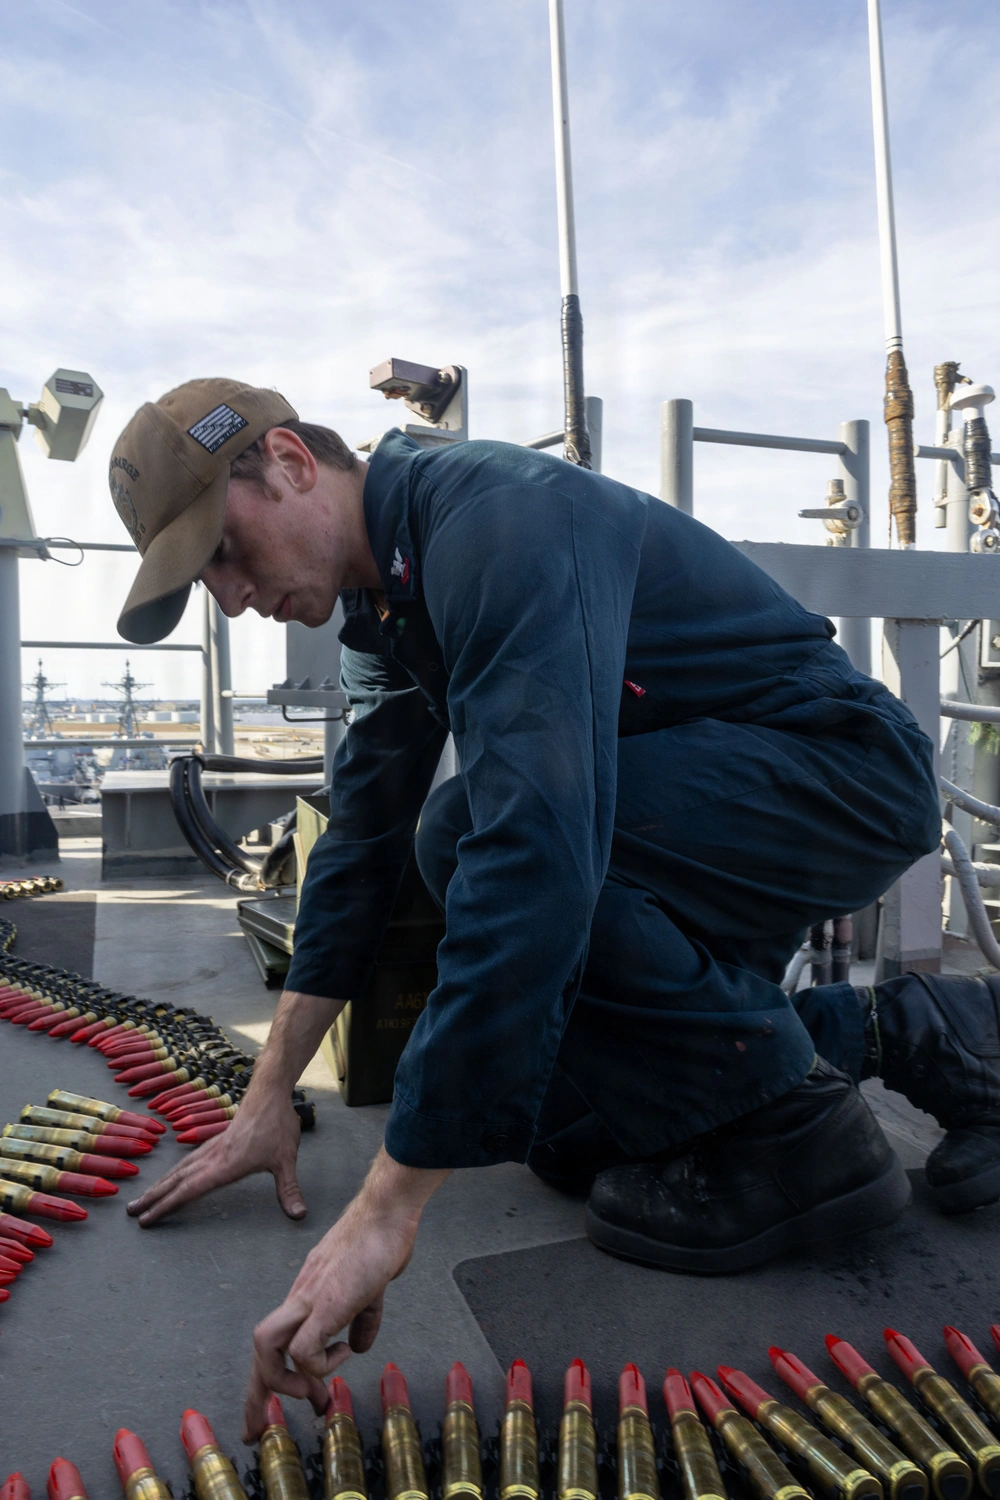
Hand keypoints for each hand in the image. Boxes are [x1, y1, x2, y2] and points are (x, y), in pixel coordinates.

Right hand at [125, 1085, 304, 1225]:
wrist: (270, 1091)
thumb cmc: (278, 1125)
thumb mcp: (287, 1160)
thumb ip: (289, 1189)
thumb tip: (299, 1216)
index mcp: (224, 1165)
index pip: (189, 1191)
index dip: (167, 1206)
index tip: (146, 1219)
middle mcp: (213, 1157)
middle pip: (177, 1181)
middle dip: (154, 1197)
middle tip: (131, 1211)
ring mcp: (213, 1147)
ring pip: (180, 1169)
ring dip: (161, 1184)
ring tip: (144, 1197)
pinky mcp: (217, 1141)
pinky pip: (189, 1160)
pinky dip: (175, 1171)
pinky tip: (174, 1175)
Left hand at [242, 1147, 448, 1441]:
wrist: (385, 1211)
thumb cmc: (381, 1239)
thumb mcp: (371, 1287)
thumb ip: (362, 1317)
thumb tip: (359, 1346)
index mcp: (307, 1295)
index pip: (276, 1341)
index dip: (268, 1379)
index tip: (268, 1413)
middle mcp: (299, 1297)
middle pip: (260, 1348)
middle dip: (256, 1396)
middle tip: (259, 1432)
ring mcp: (309, 1298)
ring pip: (266, 1345)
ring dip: (285, 1379)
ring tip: (315, 1390)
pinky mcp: (326, 1302)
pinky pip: (304, 1346)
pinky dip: (320, 1362)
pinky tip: (344, 1351)